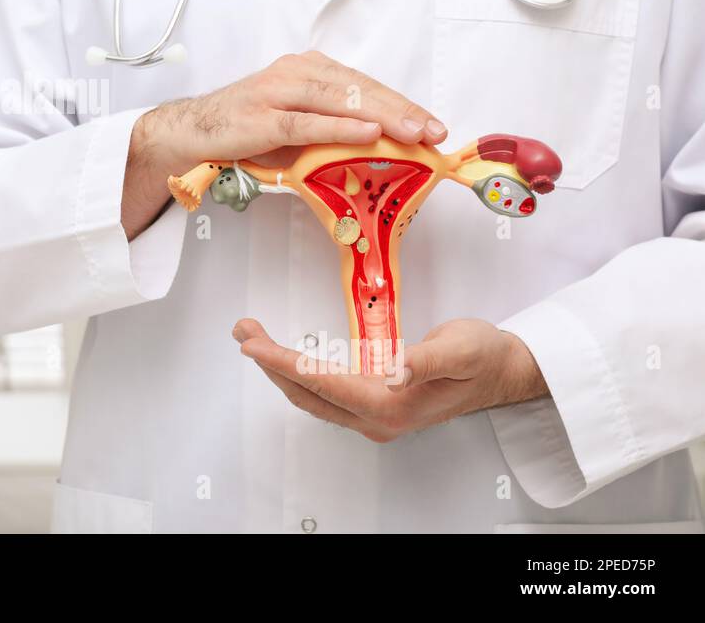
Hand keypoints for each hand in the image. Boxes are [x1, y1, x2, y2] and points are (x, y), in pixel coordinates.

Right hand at [123, 51, 447, 237]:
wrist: (191, 132)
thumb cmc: (245, 131)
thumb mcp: (295, 127)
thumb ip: (331, 129)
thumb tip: (378, 150)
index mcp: (308, 69)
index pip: (363, 84)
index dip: (400, 103)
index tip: (431, 124)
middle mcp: (295, 71)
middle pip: (358, 87)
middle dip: (402, 109)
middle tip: (434, 130)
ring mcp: (277, 91)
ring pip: (340, 99)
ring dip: (382, 115)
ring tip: (413, 132)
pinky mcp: (262, 117)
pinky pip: (308, 122)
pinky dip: (340, 127)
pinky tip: (369, 133)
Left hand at [233, 317, 548, 442]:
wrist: (503, 373)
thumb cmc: (483, 356)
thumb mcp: (461, 349)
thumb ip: (427, 360)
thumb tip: (396, 371)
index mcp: (390, 404)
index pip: (322, 382)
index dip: (283, 363)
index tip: (254, 345)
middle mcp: (376, 418)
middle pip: (306, 392)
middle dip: (269, 362)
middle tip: (243, 330)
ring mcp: (373, 416)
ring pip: (310, 396)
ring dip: (279, 368)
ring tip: (253, 337)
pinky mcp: (374, 406)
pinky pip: (323, 394)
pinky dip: (298, 374)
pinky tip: (285, 358)